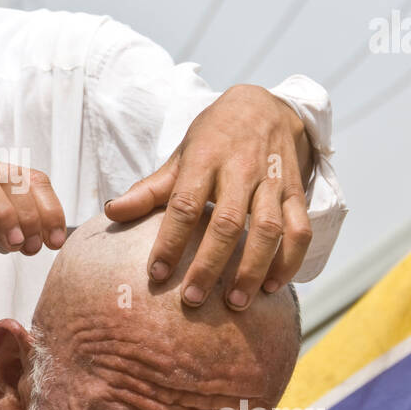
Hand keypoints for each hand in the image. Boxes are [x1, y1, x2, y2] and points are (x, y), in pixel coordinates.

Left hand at [103, 85, 313, 309]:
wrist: (265, 106)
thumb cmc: (214, 138)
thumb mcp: (180, 155)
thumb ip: (149, 189)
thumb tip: (111, 213)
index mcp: (205, 158)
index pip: (184, 204)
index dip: (170, 241)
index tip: (155, 274)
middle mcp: (241, 169)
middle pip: (227, 222)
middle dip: (209, 265)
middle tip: (192, 299)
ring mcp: (273, 181)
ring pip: (268, 228)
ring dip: (253, 269)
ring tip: (235, 303)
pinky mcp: (296, 192)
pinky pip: (300, 229)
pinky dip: (290, 260)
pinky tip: (272, 286)